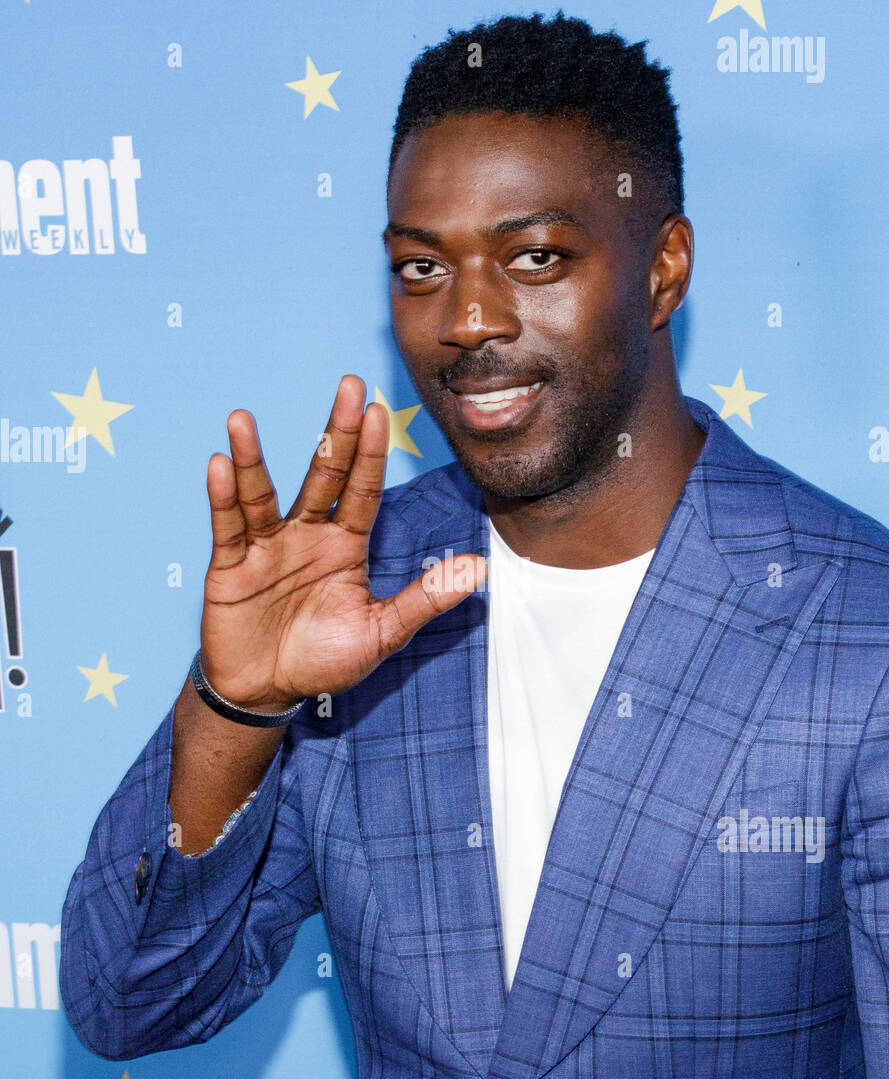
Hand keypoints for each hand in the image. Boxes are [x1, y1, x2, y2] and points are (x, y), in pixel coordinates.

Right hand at [200, 375, 486, 709]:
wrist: (268, 692)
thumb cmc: (323, 660)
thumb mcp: (381, 633)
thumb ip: (424, 600)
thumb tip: (479, 569)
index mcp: (345, 546)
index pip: (362, 491)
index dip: (370, 453)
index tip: (379, 411)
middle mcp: (307, 535)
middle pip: (322, 475)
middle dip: (335, 432)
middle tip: (349, 386)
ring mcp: (266, 547)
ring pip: (262, 495)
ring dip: (253, 458)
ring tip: (243, 420)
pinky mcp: (230, 566)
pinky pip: (226, 527)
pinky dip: (223, 498)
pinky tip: (220, 465)